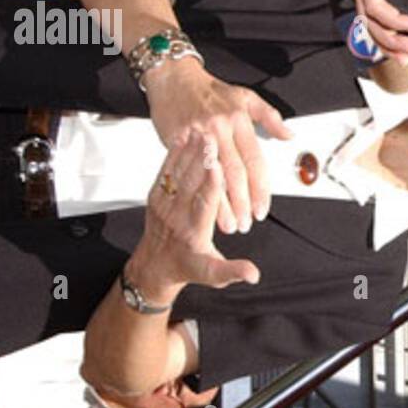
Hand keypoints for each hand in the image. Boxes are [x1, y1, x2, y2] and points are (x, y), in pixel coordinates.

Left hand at [129, 132, 260, 302]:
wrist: (155, 267)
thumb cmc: (188, 268)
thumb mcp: (213, 276)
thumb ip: (233, 271)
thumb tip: (253, 274)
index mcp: (194, 234)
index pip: (205, 205)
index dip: (212, 185)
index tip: (218, 166)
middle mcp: (177, 216)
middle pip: (191, 183)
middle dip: (201, 159)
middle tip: (212, 137)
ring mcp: (164, 204)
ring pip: (178, 172)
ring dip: (189, 151)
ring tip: (201, 131)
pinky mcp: (157, 195)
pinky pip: (165, 170)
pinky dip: (174, 152)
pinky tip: (183, 137)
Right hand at [142, 59, 292, 234]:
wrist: (173, 77)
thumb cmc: (209, 91)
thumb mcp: (246, 98)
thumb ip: (270, 118)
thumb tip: (289, 135)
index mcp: (239, 121)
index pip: (255, 161)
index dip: (260, 188)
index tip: (262, 208)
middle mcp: (220, 128)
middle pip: (235, 173)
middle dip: (243, 202)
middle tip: (247, 223)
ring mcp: (198, 135)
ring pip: (213, 176)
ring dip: (222, 204)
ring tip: (229, 224)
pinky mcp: (176, 139)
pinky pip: (189, 171)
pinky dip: (197, 191)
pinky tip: (201, 207)